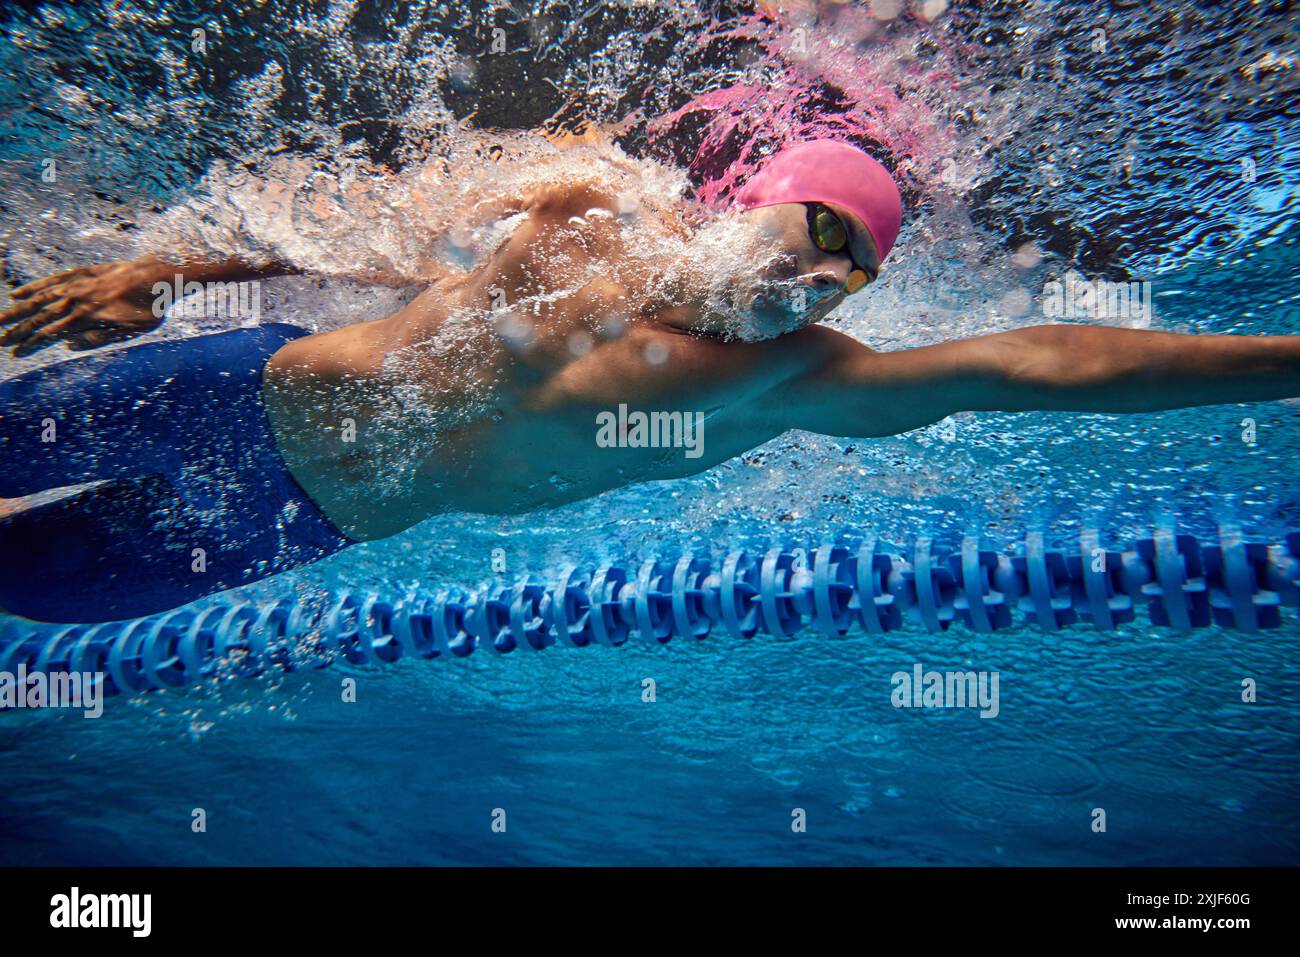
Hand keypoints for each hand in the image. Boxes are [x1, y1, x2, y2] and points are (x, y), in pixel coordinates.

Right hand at [1, 258, 170, 356]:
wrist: (158, 275)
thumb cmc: (149, 307)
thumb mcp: (131, 331)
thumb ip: (99, 339)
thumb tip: (68, 345)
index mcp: (86, 317)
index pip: (50, 334)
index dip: (31, 344)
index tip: (17, 353)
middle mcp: (76, 300)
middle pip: (39, 318)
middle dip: (17, 330)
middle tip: (0, 341)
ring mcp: (77, 285)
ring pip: (39, 299)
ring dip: (17, 311)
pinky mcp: (80, 273)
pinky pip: (52, 280)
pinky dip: (33, 287)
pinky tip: (17, 294)